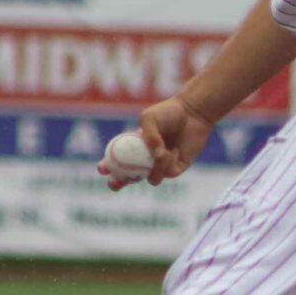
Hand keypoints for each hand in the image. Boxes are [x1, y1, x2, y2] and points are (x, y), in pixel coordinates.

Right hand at [98, 97, 213, 190]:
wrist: (192, 113)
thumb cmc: (169, 112)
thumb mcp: (149, 117)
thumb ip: (148, 135)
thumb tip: (155, 155)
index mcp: (135, 146)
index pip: (117, 160)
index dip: (107, 166)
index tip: (102, 169)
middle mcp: (146, 159)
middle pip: (128, 178)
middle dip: (118, 183)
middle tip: (116, 182)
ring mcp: (160, 165)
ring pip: (151, 179)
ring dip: (156, 168)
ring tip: (164, 151)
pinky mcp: (176, 168)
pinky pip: (169, 174)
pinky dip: (170, 162)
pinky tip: (176, 149)